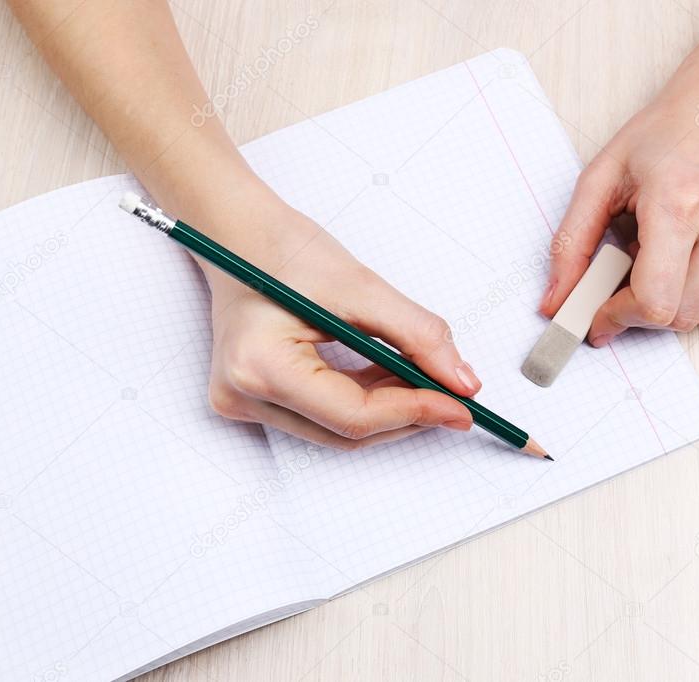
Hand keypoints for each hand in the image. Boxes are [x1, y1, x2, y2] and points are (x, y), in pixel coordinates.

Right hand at [199, 197, 479, 449]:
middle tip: (454, 396)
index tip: (460, 404)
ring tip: (423, 378)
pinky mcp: (253, 400)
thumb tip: (462, 382)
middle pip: (347, 432)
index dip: (415, 411)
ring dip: (388, 409)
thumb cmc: (285, 250)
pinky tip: (389, 375)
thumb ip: (418, 335)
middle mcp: (243, 397)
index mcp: (260, 367)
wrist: (237, 235)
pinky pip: (323, 417)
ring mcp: (243, 403)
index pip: (354, 416)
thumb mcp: (361, 286)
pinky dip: (364, 400)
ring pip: (338, 431)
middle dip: (407, 415)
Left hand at [541, 56, 698, 344]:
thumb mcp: (601, 176)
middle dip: (641, 314)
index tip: (600, 316)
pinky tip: (691, 262)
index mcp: (679, 202)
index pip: (654, 301)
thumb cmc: (666, 133)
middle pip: (680, 317)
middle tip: (624, 287)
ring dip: (674, 306)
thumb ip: (571, 244)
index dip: (619, 317)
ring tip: (661, 261)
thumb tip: (554, 302)